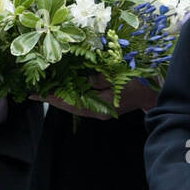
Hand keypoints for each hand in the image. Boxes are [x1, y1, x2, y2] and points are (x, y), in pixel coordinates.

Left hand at [32, 76, 157, 118]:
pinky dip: (70, 101)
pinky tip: (63, 95)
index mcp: (100, 106)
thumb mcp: (117, 77)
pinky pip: (82, 106)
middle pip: (70, 108)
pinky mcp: (103, 109)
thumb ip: (97, 79)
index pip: (71, 103)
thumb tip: (79, 78)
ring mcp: (100, 112)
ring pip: (75, 108)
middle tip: (36, 94)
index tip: (39, 94)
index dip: (54, 98)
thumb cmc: (138, 84)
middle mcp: (98, 113)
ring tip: (45, 94)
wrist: (153, 96)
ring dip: (60, 101)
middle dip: (53, 100)